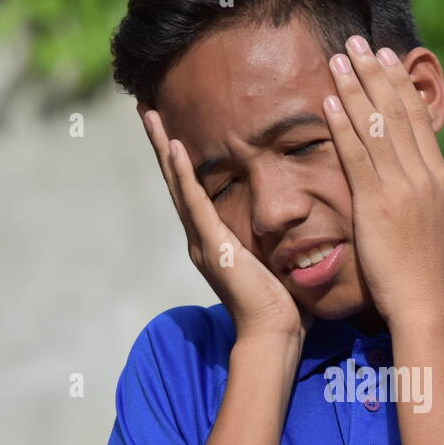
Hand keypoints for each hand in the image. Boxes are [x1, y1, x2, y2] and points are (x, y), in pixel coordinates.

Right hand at [137, 105, 312, 343]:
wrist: (274, 335)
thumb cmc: (283, 307)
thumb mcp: (279, 261)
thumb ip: (278, 241)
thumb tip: (298, 223)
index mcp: (214, 240)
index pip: (194, 191)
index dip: (180, 159)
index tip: (170, 127)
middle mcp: (201, 238)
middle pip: (176, 180)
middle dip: (160, 143)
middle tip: (145, 108)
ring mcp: (203, 241)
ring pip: (177, 184)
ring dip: (162, 147)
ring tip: (148, 114)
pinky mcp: (214, 246)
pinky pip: (195, 202)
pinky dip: (183, 174)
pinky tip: (172, 145)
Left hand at [322, 36, 443, 323]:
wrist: (425, 301)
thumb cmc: (430, 276)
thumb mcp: (443, 231)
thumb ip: (440, 204)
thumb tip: (443, 188)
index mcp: (439, 181)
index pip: (419, 123)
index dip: (402, 88)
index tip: (389, 60)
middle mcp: (423, 176)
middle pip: (398, 113)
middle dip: (378, 74)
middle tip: (360, 43)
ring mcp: (401, 187)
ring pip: (376, 125)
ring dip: (356, 88)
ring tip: (339, 59)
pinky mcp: (376, 202)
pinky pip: (356, 154)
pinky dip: (343, 125)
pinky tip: (329, 101)